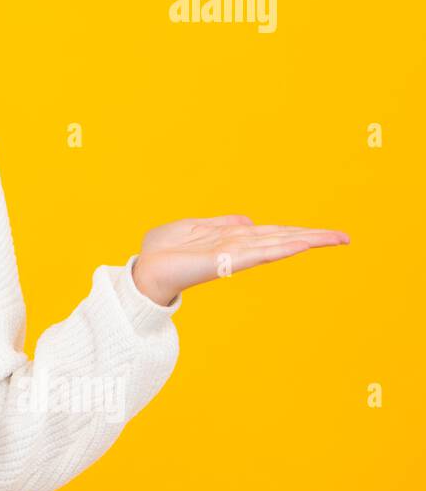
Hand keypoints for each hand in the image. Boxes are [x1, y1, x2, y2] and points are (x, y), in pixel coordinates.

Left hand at [130, 215, 350, 306]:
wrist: (145, 269)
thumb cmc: (164, 250)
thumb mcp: (193, 227)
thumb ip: (221, 224)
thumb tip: (249, 222)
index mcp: (232, 238)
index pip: (272, 233)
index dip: (298, 231)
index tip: (326, 233)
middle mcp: (238, 247)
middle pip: (282, 238)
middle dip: (313, 237)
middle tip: (345, 237)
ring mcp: (234, 255)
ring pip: (276, 245)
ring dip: (305, 240)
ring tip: (334, 238)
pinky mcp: (225, 261)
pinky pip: (257, 253)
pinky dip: (278, 248)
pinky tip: (299, 244)